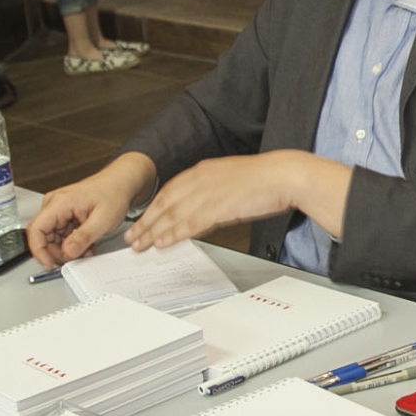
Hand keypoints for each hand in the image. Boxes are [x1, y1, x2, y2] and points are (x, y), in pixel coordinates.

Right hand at [27, 153, 154, 267]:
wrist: (121, 183)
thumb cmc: (113, 193)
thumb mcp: (102, 220)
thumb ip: (83, 237)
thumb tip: (67, 252)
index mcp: (59, 203)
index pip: (36, 230)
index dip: (39, 251)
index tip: (49, 264)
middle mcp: (54, 205)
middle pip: (43, 237)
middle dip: (58, 253)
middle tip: (76, 259)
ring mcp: (58, 210)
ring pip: (52, 239)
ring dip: (66, 250)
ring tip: (85, 250)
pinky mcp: (64, 215)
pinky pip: (61, 235)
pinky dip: (71, 244)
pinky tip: (85, 245)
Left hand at [132, 152, 346, 250]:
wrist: (284, 175)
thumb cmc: (265, 179)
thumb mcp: (232, 178)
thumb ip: (214, 189)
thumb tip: (204, 206)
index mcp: (203, 170)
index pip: (169, 190)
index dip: (152, 207)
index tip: (142, 220)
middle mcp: (200, 179)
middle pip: (165, 203)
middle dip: (146, 222)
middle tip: (131, 237)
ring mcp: (208, 193)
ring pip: (173, 215)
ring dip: (154, 231)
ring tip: (140, 245)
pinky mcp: (218, 207)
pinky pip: (190, 224)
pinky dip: (174, 234)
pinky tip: (163, 243)